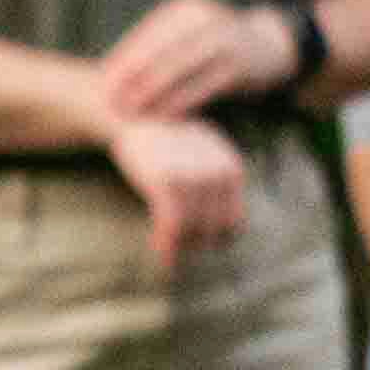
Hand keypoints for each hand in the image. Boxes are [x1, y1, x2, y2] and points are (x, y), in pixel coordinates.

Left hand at [99, 0, 296, 124]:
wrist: (273, 44)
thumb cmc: (218, 47)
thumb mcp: (191, 37)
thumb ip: (161, 50)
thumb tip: (111, 75)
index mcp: (186, 11)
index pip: (147, 35)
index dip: (123, 59)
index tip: (101, 83)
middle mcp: (205, 19)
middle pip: (162, 51)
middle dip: (134, 78)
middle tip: (111, 101)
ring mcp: (225, 41)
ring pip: (181, 67)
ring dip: (154, 92)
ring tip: (132, 112)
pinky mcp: (241, 65)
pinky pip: (205, 85)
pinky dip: (183, 101)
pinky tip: (165, 116)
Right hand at [109, 111, 249, 268]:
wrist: (135, 112)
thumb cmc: (169, 139)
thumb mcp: (206, 154)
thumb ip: (218, 182)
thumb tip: (225, 227)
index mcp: (232, 169)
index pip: (234, 223)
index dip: (217, 239)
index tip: (197, 242)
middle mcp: (218, 174)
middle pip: (214, 231)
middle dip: (196, 244)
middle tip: (177, 247)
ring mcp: (193, 177)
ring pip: (193, 232)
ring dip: (180, 248)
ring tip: (167, 250)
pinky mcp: (165, 181)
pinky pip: (173, 227)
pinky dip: (168, 248)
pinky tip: (162, 257)